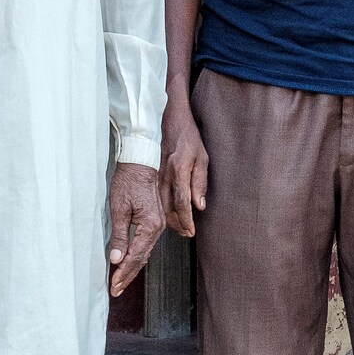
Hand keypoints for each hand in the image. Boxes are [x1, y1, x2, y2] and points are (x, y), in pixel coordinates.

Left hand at [107, 161, 164, 296]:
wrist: (139, 163)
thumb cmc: (128, 182)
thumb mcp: (119, 209)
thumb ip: (119, 236)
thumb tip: (116, 259)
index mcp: (151, 226)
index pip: (135, 257)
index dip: (123, 273)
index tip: (113, 286)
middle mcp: (158, 228)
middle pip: (142, 258)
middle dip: (127, 275)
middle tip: (115, 290)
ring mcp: (158, 224)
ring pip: (145, 253)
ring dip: (132, 268)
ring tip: (120, 282)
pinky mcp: (154, 221)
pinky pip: (146, 244)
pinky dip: (136, 256)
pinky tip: (129, 262)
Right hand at [162, 102, 208, 237]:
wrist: (168, 120)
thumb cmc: (187, 137)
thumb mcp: (201, 157)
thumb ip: (200, 182)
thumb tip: (199, 206)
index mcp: (179, 171)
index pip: (182, 202)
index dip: (186, 220)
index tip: (191, 232)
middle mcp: (165, 176)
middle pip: (168, 208)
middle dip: (177, 225)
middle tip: (186, 234)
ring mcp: (156, 176)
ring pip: (159, 205)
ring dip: (168, 220)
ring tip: (179, 229)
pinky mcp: (152, 175)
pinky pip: (154, 198)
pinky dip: (160, 210)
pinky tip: (166, 216)